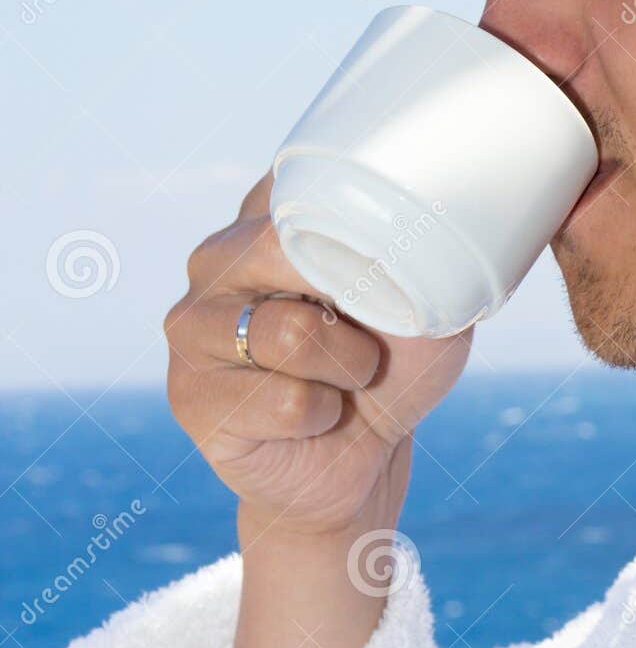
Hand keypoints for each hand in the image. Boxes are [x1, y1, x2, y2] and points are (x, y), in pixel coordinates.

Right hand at [165, 173, 470, 536]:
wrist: (365, 462)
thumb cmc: (394, 370)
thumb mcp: (430, 305)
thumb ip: (424, 256)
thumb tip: (434, 220)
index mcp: (269, 217)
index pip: (304, 185)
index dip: (358, 229)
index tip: (381, 265)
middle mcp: (217, 258)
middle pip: (288, 251)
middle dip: (357, 310)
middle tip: (367, 343)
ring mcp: (192, 325)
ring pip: (291, 333)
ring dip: (348, 369)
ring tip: (345, 382)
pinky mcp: (189, 394)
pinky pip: (286, 401)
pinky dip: (323, 418)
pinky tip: (313, 419)